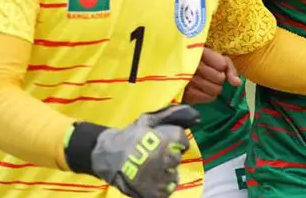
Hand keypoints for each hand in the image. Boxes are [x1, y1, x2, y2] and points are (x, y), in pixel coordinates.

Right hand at [67, 105, 200, 197]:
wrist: (106, 155)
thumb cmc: (131, 135)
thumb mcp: (151, 119)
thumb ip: (176, 115)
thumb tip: (198, 118)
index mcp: (168, 139)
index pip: (183, 141)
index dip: (172, 140)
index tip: (158, 140)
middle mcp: (166, 158)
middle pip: (177, 158)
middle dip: (167, 156)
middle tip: (151, 154)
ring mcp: (160, 178)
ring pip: (173, 176)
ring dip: (164, 172)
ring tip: (148, 166)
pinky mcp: (153, 193)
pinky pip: (167, 191)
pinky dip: (160, 186)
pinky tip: (149, 178)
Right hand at [183, 48, 240, 104]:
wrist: (176, 68)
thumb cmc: (200, 62)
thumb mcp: (215, 58)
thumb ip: (229, 67)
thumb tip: (237, 83)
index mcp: (200, 53)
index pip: (222, 65)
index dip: (221, 66)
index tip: (213, 64)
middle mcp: (192, 67)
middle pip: (220, 79)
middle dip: (219, 78)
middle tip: (210, 75)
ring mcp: (187, 82)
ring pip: (215, 90)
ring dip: (214, 88)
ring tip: (206, 82)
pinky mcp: (185, 95)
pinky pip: (208, 98)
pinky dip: (208, 96)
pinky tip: (202, 90)